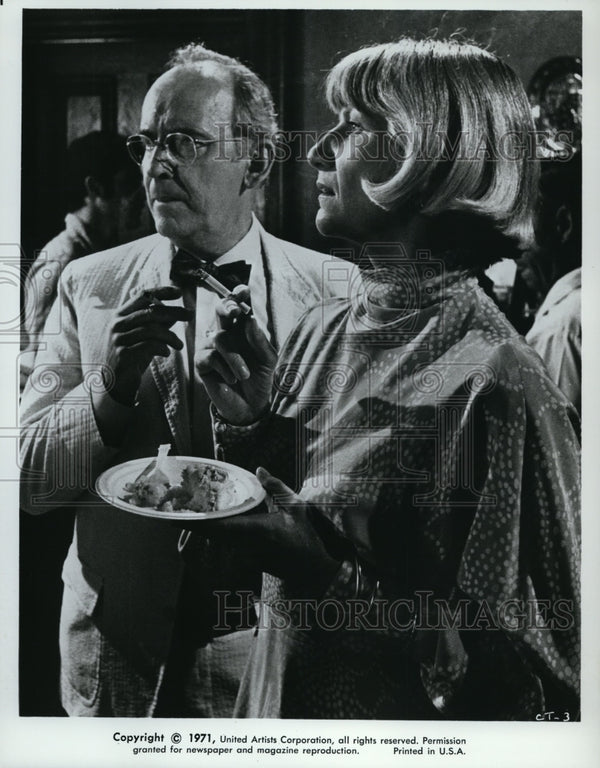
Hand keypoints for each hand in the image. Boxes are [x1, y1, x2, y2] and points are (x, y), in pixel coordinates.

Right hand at [105, 286, 192, 404]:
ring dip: (171, 336)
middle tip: (190, 314)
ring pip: (152, 330)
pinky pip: (149, 346)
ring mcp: (119, 339)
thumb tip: (175, 314)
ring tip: (179, 345)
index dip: (161, 291)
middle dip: (174, 311)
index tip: (179, 292)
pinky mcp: (123, 354)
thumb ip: (157, 324)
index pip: (142, 296)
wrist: (115, 381)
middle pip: (151, 311)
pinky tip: (166, 353)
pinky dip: (162, 348)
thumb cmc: (132, 356)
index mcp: (121, 315)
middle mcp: (117, 324)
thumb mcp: (144, 337)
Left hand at [190, 468, 343, 596]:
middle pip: (209, 532)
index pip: (219, 526)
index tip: (176, 514)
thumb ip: (276, 488)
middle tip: (172, 507)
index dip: (196, 521)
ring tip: (182, 510)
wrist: (308, 570)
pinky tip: (204, 520)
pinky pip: (222, 543)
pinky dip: (211, 531)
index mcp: (257, 530)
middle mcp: (245, 544)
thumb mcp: (296, 508)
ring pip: (213, 539)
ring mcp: (243, 554)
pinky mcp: (243, 559)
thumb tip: (259, 469)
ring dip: (199, 526)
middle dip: (190, 521)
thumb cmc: (304, 538)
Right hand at [196, 286, 276, 424]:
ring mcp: (213, 346)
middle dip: (227, 306)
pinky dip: (224, 368)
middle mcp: (227, 333)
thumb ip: (259, 340)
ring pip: (220, 338)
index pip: (240, 306)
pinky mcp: (202, 362)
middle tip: (236, 311)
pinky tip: (231, 380)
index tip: (243, 290)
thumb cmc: (260, 379)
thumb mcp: (267, 359)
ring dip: (235, 358)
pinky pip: (210, 356)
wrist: (252, 405)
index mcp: (244, 328)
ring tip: (245, 375)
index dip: (239, 295)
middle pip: (222, 310)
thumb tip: (249, 319)